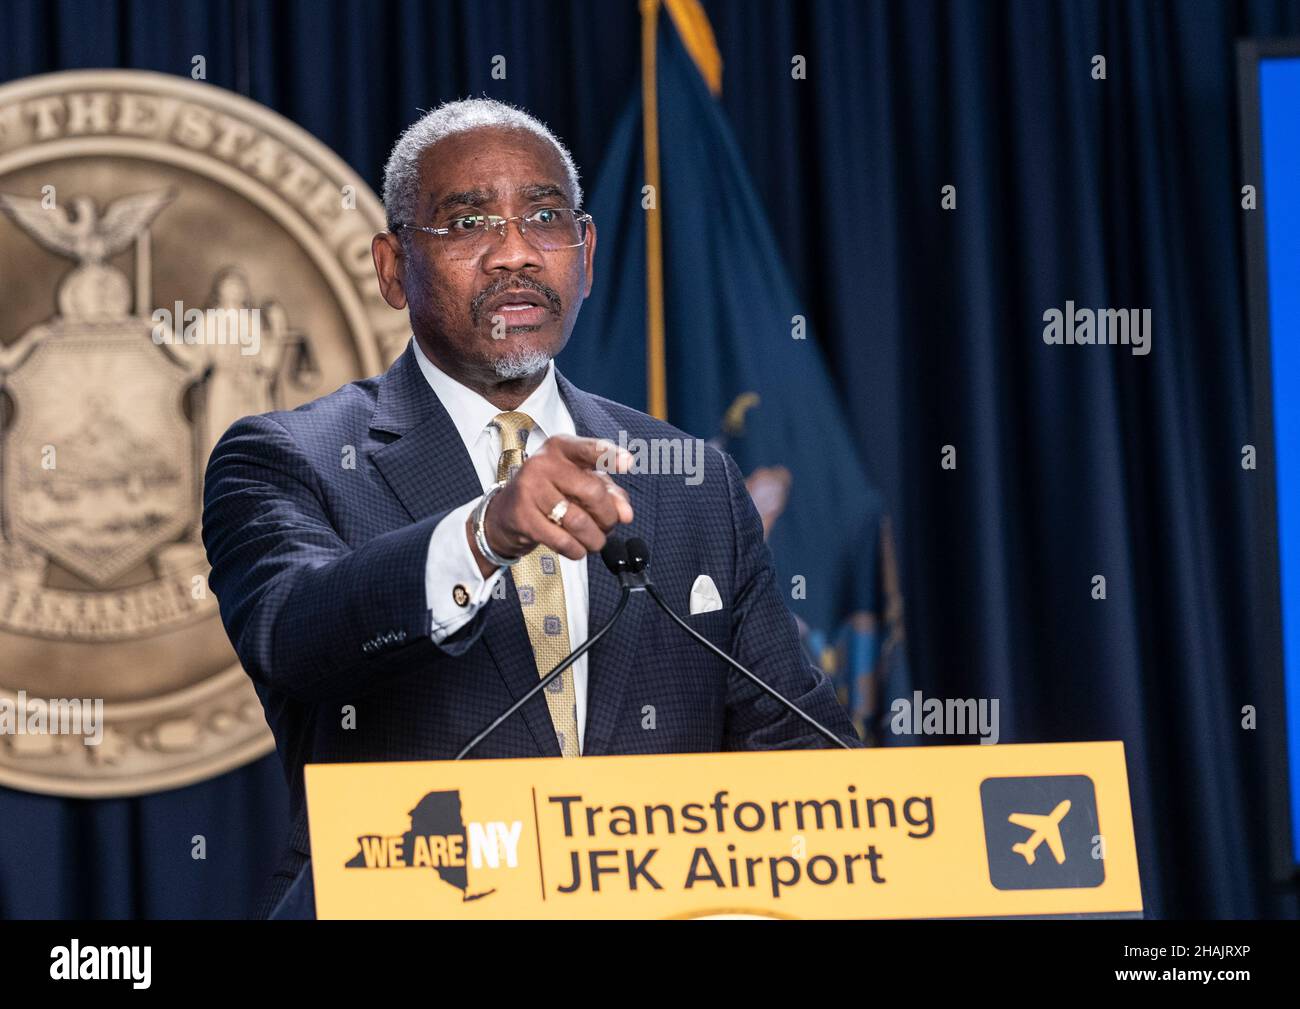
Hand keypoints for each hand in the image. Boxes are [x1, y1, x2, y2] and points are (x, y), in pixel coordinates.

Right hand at [465, 436, 634, 575]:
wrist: (506, 513)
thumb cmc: (551, 493)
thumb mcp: (580, 483)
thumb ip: (609, 493)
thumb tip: (625, 514)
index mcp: (561, 448)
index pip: (589, 449)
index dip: (610, 456)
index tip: (628, 463)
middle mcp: (543, 464)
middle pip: (592, 492)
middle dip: (608, 517)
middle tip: (608, 526)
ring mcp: (530, 489)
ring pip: (579, 521)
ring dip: (595, 538)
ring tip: (595, 541)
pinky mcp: (524, 517)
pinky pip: (562, 540)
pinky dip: (577, 550)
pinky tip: (578, 549)